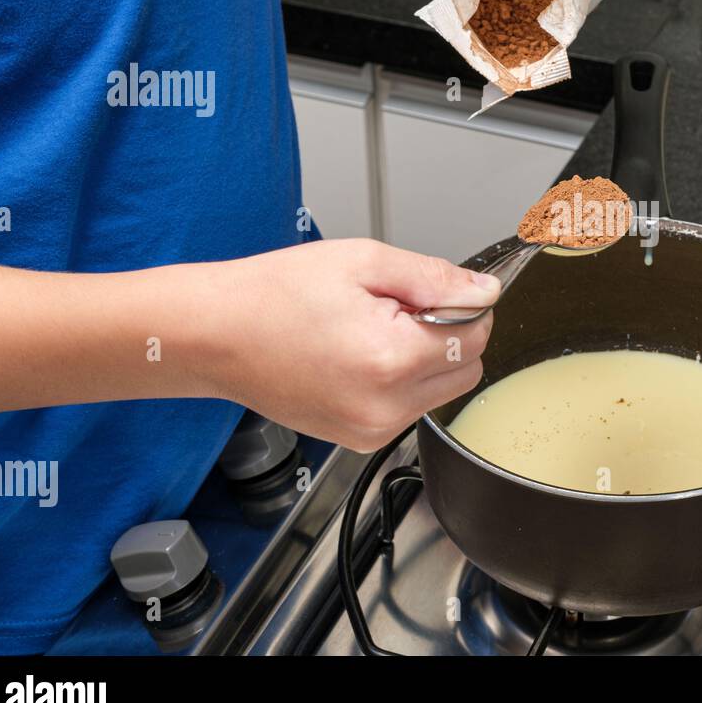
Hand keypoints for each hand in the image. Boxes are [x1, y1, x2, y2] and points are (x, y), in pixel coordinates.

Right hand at [206, 239, 498, 452]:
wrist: (216, 335)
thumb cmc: (275, 295)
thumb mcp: (363, 263)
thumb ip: (435, 279)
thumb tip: (485, 293)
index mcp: (391, 359)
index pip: (476, 336)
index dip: (463, 307)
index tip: (431, 292)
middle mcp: (386, 406)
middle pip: (467, 370)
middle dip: (448, 335)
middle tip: (398, 310)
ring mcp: (372, 430)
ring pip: (442, 392)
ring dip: (426, 360)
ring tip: (372, 333)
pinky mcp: (360, 439)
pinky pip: (410, 408)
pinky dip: (401, 382)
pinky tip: (360, 357)